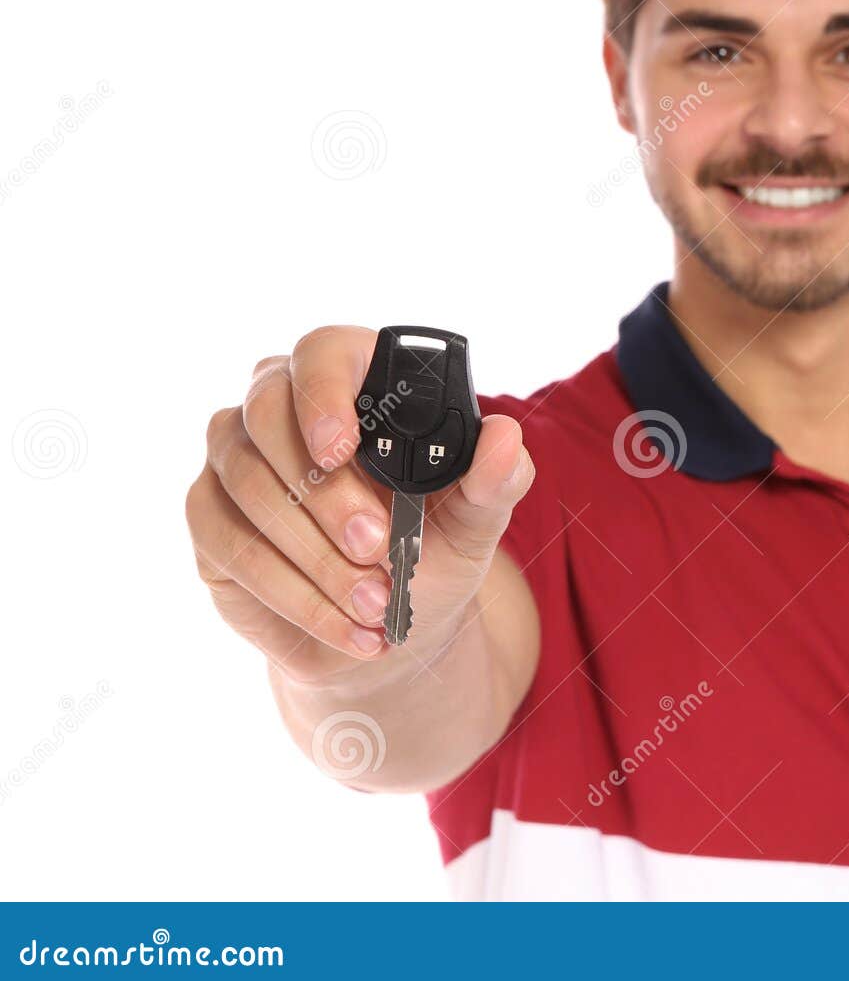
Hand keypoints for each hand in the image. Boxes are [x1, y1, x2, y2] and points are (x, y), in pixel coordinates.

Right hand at [186, 325, 535, 685]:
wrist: (389, 624)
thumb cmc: (432, 549)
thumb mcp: (475, 519)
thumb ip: (496, 479)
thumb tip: (506, 438)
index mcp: (354, 382)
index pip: (322, 352)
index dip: (323, 392)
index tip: (341, 450)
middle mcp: (280, 405)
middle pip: (268, 416)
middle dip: (324, 490)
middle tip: (376, 544)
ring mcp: (234, 459)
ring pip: (246, 485)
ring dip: (314, 554)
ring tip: (376, 602)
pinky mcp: (209, 519)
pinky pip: (231, 547)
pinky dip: (295, 596)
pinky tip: (348, 627)